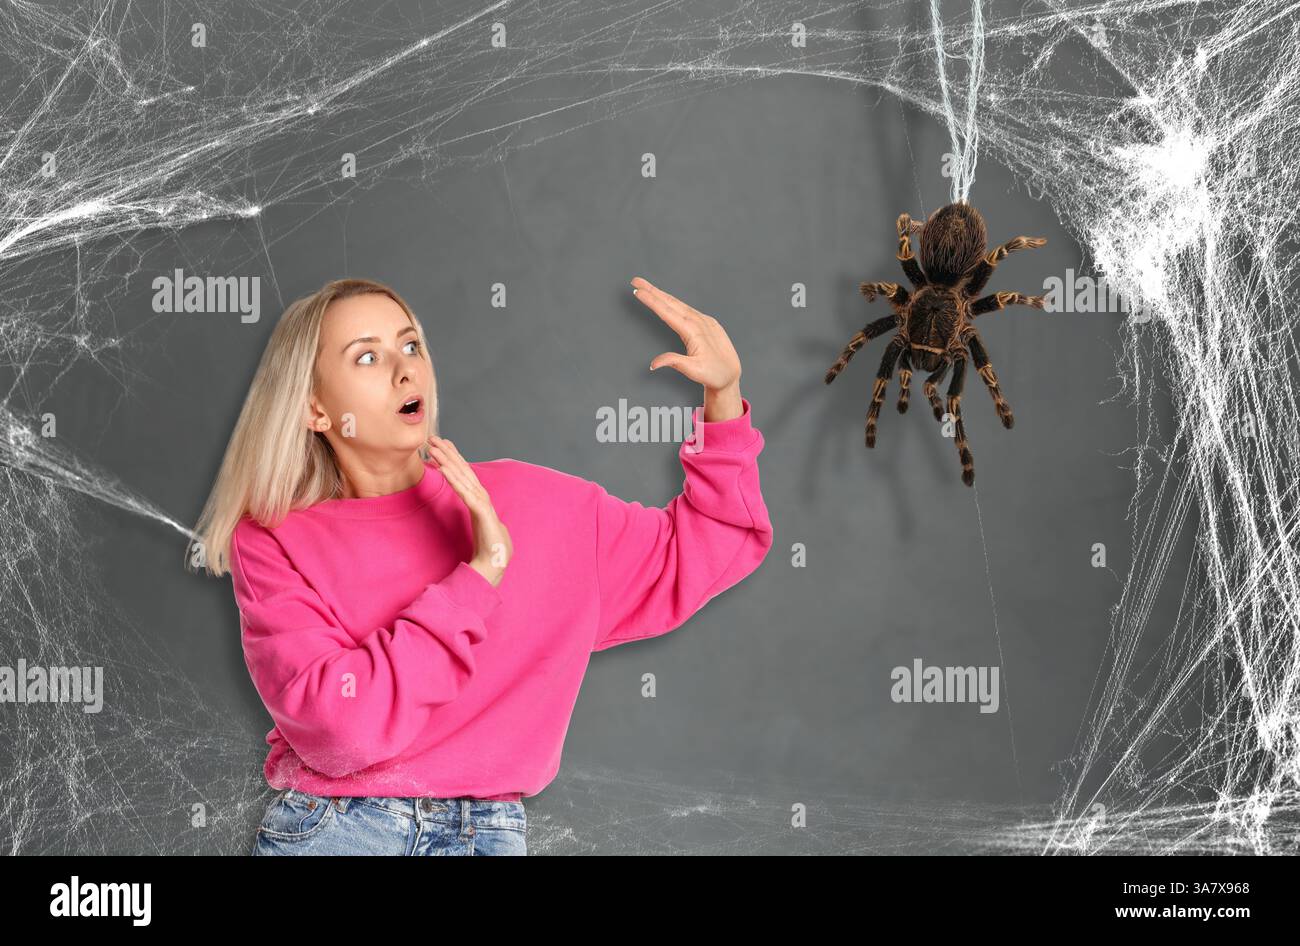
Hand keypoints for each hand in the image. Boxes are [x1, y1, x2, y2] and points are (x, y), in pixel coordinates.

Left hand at [426, 435, 512, 586]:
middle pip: (463, 469)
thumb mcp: (481, 525)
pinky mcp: (480, 511)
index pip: (466, 474)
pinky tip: (443, 467)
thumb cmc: (490, 548)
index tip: (442, 445)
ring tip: (433, 447)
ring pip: (462, 476)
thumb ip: (477, 514)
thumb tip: (474, 509)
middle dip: (448, 452)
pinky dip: (453, 478)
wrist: (495, 564)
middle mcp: (481, 497)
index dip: (454, 458)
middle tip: (433, 437)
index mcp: (480, 500)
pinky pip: (463, 492)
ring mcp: (481, 503)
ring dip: (447, 460)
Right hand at [633, 277, 741, 397]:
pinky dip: (674, 302)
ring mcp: (704, 320)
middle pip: (671, 302)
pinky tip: (668, 300)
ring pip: (679, 304)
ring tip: (647, 288)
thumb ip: (674, 362)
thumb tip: (654, 363)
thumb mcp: (694, 371)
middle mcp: (699, 322)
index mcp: (693, 331)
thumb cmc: (714, 374)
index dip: (651, 301)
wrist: (731, 376)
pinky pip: (688, 308)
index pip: (666, 312)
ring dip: (662, 295)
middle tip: (636, 281)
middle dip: (652, 291)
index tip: (637, 291)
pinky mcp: (708, 323)